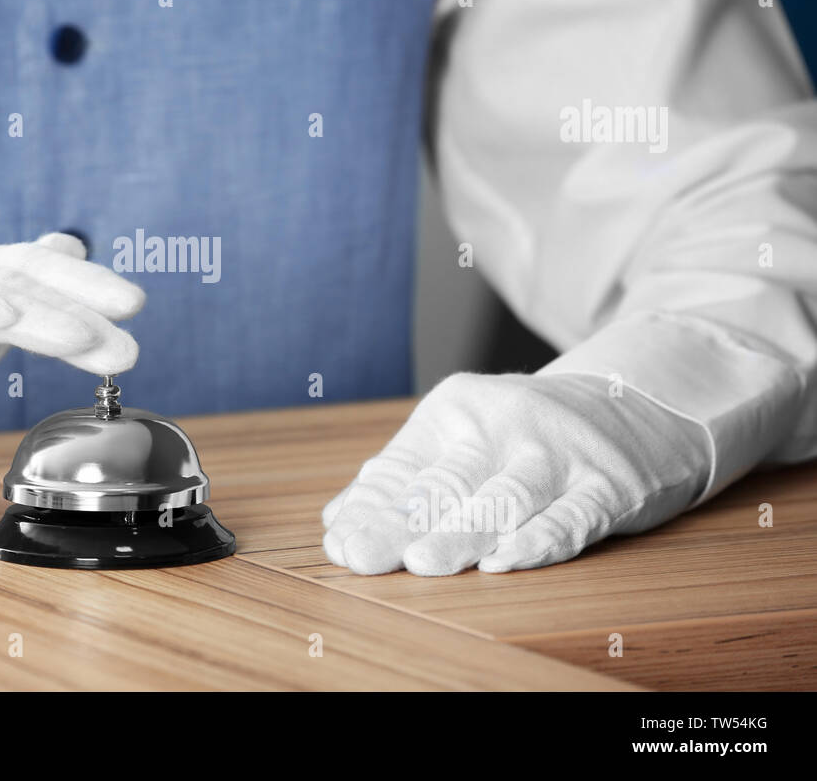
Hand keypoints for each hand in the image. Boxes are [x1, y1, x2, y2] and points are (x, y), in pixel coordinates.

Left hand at [321, 373, 711, 574]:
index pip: (404, 468)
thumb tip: (338, 522)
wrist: (631, 406)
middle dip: (402, 524)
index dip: (371, 509)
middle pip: (445, 485)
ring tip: (423, 563)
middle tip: (364, 555)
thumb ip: (401, 479)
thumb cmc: (523, 436)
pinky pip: (571, 515)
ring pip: (503, 500)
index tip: (340, 544)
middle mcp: (503, 425)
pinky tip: (505, 560)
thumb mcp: (460, 438)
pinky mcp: (607, 483)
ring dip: (462, 534)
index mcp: (454, 410)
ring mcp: (557, 453)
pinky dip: (538, 540)